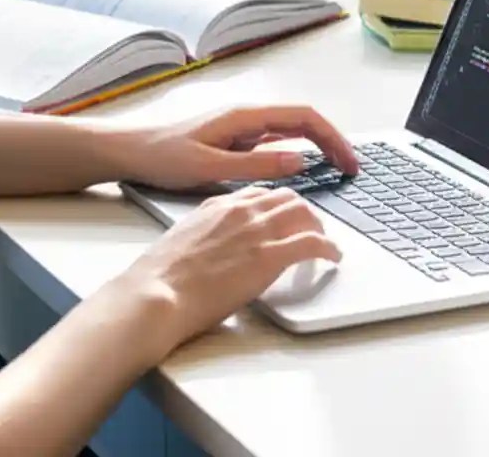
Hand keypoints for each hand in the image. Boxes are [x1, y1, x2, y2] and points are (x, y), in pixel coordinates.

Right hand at [120, 186, 340, 356]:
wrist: (155, 294)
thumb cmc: (159, 279)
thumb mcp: (181, 242)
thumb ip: (205, 236)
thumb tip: (214, 250)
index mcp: (217, 205)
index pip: (258, 194)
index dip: (276, 205)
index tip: (282, 217)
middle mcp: (240, 211)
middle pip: (287, 198)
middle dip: (303, 213)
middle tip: (310, 229)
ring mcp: (257, 231)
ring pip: (305, 214)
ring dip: (319, 227)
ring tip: (324, 242)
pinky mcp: (270, 256)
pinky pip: (313, 243)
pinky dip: (329, 248)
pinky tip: (333, 257)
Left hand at [124, 105, 358, 190]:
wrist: (129, 151)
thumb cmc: (162, 156)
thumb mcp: (209, 166)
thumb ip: (255, 164)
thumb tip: (299, 160)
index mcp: (245, 117)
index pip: (304, 118)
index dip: (332, 138)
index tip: (348, 161)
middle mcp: (247, 118)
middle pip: (303, 122)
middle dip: (332, 142)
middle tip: (351, 169)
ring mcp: (242, 129)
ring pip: (291, 132)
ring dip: (317, 147)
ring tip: (336, 170)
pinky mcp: (234, 142)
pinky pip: (275, 143)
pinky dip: (297, 153)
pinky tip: (302, 171)